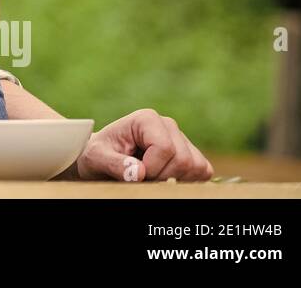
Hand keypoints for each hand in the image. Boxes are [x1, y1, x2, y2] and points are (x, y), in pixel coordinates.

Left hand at [72, 109, 214, 180]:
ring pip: (196, 167)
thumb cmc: (98, 155)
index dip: (152, 168)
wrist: (103, 158)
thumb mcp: (97, 158)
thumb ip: (114, 163)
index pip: (165, 148)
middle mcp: (168, 125)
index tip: (134, 172)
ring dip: (174, 180)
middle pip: (183, 160)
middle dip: (162, 176)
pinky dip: (187, 181)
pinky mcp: (191, 154)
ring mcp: (182, 139)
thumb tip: (139, 172)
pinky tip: (165, 178)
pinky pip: (204, 172)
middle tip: (142, 176)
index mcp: (146, 119)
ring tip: (152, 176)